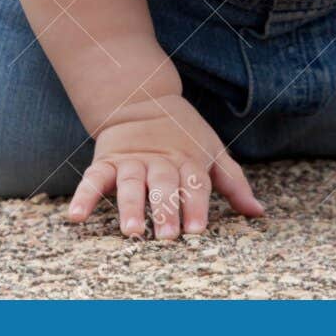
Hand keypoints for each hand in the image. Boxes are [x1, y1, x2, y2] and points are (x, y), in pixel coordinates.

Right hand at [65, 94, 264, 238]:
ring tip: (130, 230)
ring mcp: (131, 162)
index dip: (196, 206)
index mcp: (188, 160)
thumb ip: (233, 183)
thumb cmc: (184, 136)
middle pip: (163, 186)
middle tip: (166, 235)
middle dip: (165, 210)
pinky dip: (84, 197)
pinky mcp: (106, 162)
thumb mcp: (212, 151)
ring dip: (130, 207)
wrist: (143, 99)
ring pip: (131, 184)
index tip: (196, 229)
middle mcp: (160, 162)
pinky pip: (93, 179)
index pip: (194, 184)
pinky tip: (76, 217)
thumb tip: (259, 212)